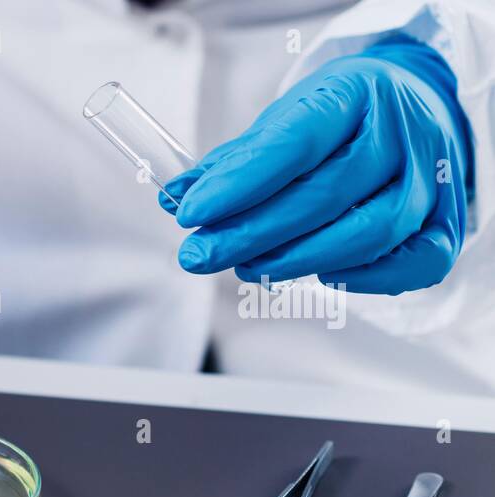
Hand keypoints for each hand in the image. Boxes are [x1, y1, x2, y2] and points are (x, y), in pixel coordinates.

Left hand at [162, 36, 471, 294]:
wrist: (411, 106)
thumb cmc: (340, 119)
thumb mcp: (286, 120)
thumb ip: (234, 162)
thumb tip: (176, 198)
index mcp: (356, 93)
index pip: (294, 143)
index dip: (238, 185)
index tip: (191, 213)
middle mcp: (402, 133)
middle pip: (324, 195)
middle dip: (250, 233)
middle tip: (200, 254)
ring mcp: (431, 178)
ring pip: (368, 232)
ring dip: (297, 260)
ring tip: (247, 267)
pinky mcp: (446, 220)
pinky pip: (414, 262)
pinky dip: (363, 278)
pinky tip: (318, 274)